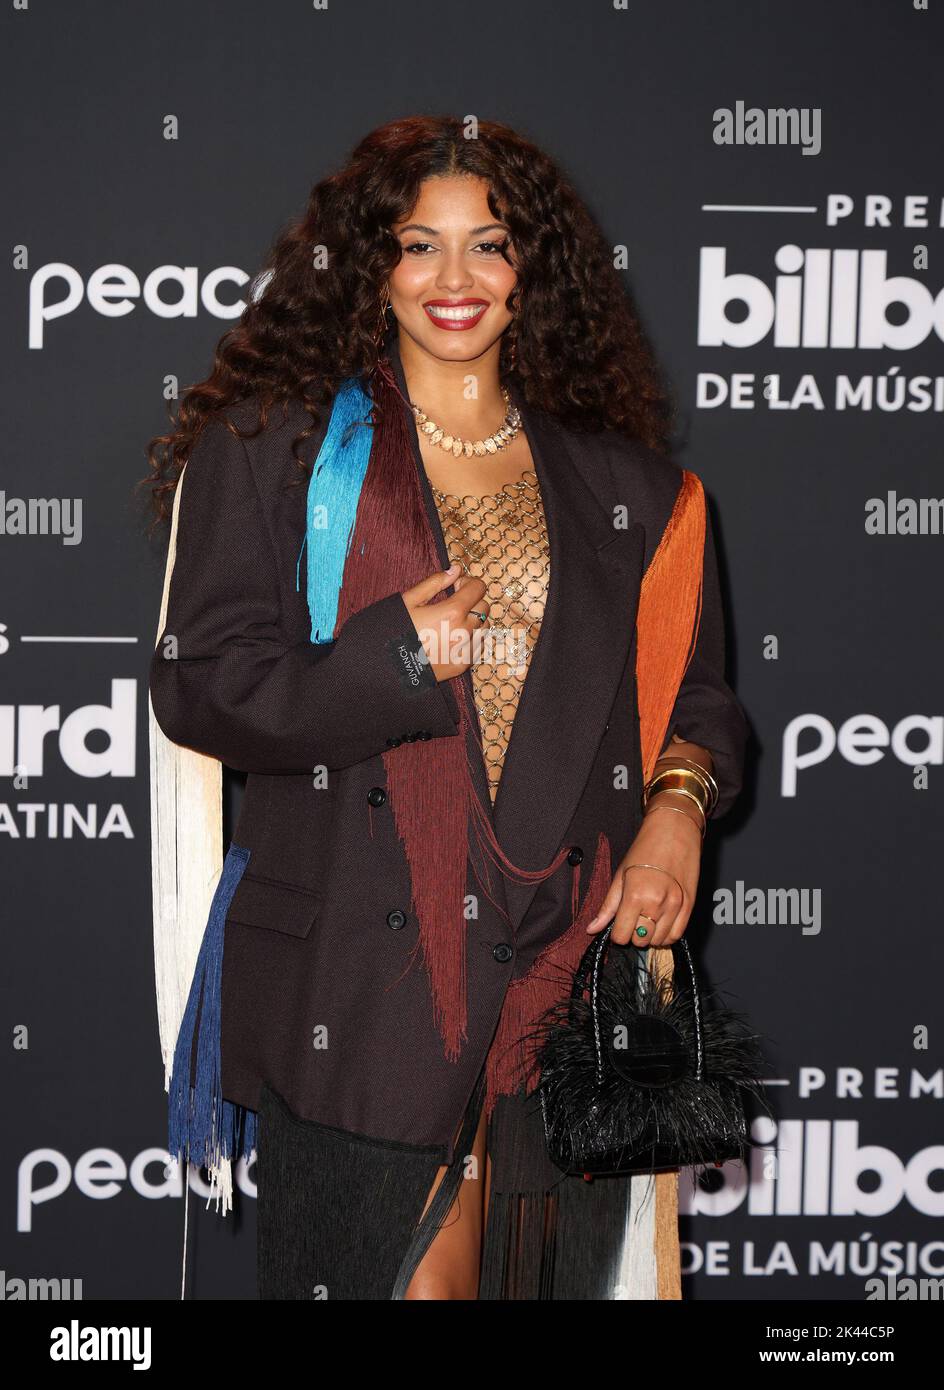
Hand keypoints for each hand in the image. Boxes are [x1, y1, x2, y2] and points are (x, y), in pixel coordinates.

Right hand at [402, 563, 489, 680]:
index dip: (468, 583)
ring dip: (473, 621)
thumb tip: (456, 569)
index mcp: (452, 612)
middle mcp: (464, 631)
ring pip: (484, 628)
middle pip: (484, 607)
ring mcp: (465, 650)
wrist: (387, 666)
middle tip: (453, 604)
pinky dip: (471, 639)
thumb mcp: (409, 600)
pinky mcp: (462, 665)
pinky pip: (478, 646)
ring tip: (453, 623)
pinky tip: (454, 638)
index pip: (478, 588)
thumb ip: (435, 583)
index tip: (455, 587)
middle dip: (472, 601)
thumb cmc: (394, 630)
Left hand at [585, 803, 702, 946]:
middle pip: (640, 940)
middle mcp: (657, 904)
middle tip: (633, 917)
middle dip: (633, 933)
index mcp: (635, 895)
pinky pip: (677, 935)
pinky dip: (666, 934)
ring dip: (650, 934)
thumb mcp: (621, 875)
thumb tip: (591, 929)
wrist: (674, 830)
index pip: (621, 935)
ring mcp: (676, 906)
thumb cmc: (646, 848)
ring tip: (648, 917)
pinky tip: (661, 920)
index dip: (617, 932)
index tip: (618, 923)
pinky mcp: (690, 906)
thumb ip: (607, 906)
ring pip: (658, 941)